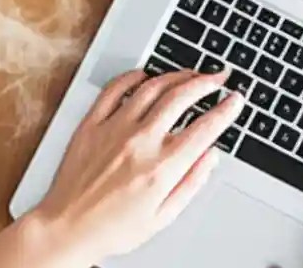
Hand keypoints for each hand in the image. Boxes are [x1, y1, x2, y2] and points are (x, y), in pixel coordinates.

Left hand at [26, 68, 244, 265]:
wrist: (67, 229)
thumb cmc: (112, 228)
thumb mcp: (164, 216)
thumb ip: (192, 183)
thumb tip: (211, 157)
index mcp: (162, 167)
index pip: (205, 128)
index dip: (226, 109)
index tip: (235, 100)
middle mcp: (141, 142)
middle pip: (182, 97)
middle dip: (206, 82)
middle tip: (218, 77)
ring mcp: (114, 129)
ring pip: (152, 87)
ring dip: (176, 75)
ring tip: (189, 74)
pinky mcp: (92, 125)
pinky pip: (114, 89)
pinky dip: (133, 77)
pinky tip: (145, 75)